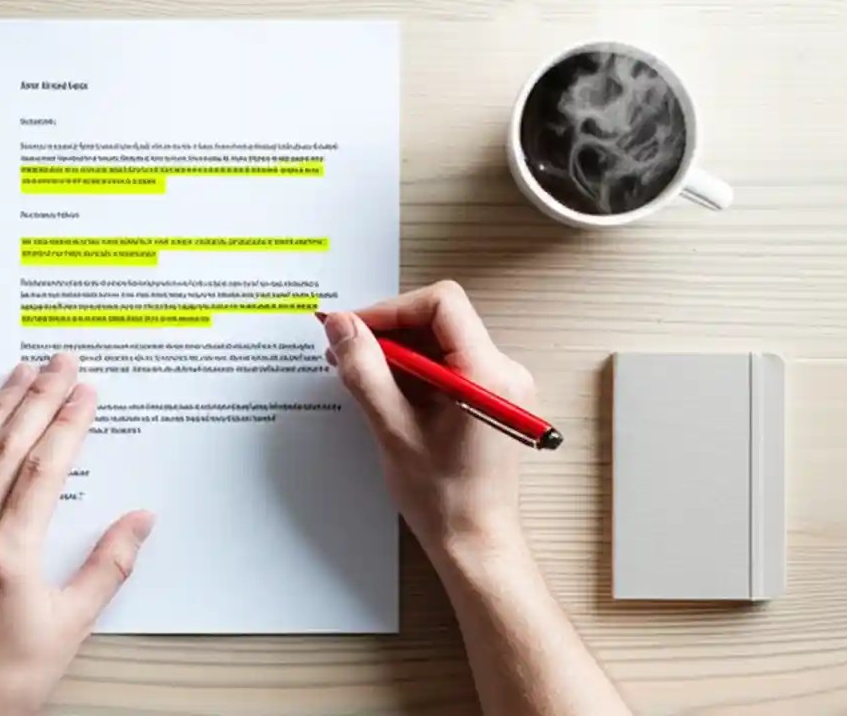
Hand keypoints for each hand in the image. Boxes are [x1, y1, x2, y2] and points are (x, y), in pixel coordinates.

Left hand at [0, 354, 153, 715]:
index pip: (44, 468)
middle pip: (6, 449)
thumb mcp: (73, 625)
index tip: (85, 391)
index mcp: (10, 555)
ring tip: (17, 373)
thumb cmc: (11, 678)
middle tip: (58, 363)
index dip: (67, 422)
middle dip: (36, 399)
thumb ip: (109, 565)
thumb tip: (141, 518)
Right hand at [323, 281, 534, 559]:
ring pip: (443, 342)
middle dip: (390, 331)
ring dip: (400, 353)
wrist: (476, 542)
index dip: (392, 309)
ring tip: (361, 376)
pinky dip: (416, 371)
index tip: (355, 329)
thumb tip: (342, 326)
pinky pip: (451, 364)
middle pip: (442, 320)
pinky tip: (388, 394)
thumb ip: (365, 371)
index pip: (442, 304)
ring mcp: (503, 385)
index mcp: (488, 374)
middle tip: (347, 352)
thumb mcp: (393, 430)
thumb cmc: (444, 498)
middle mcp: (504, 371)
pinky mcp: (493, 398)